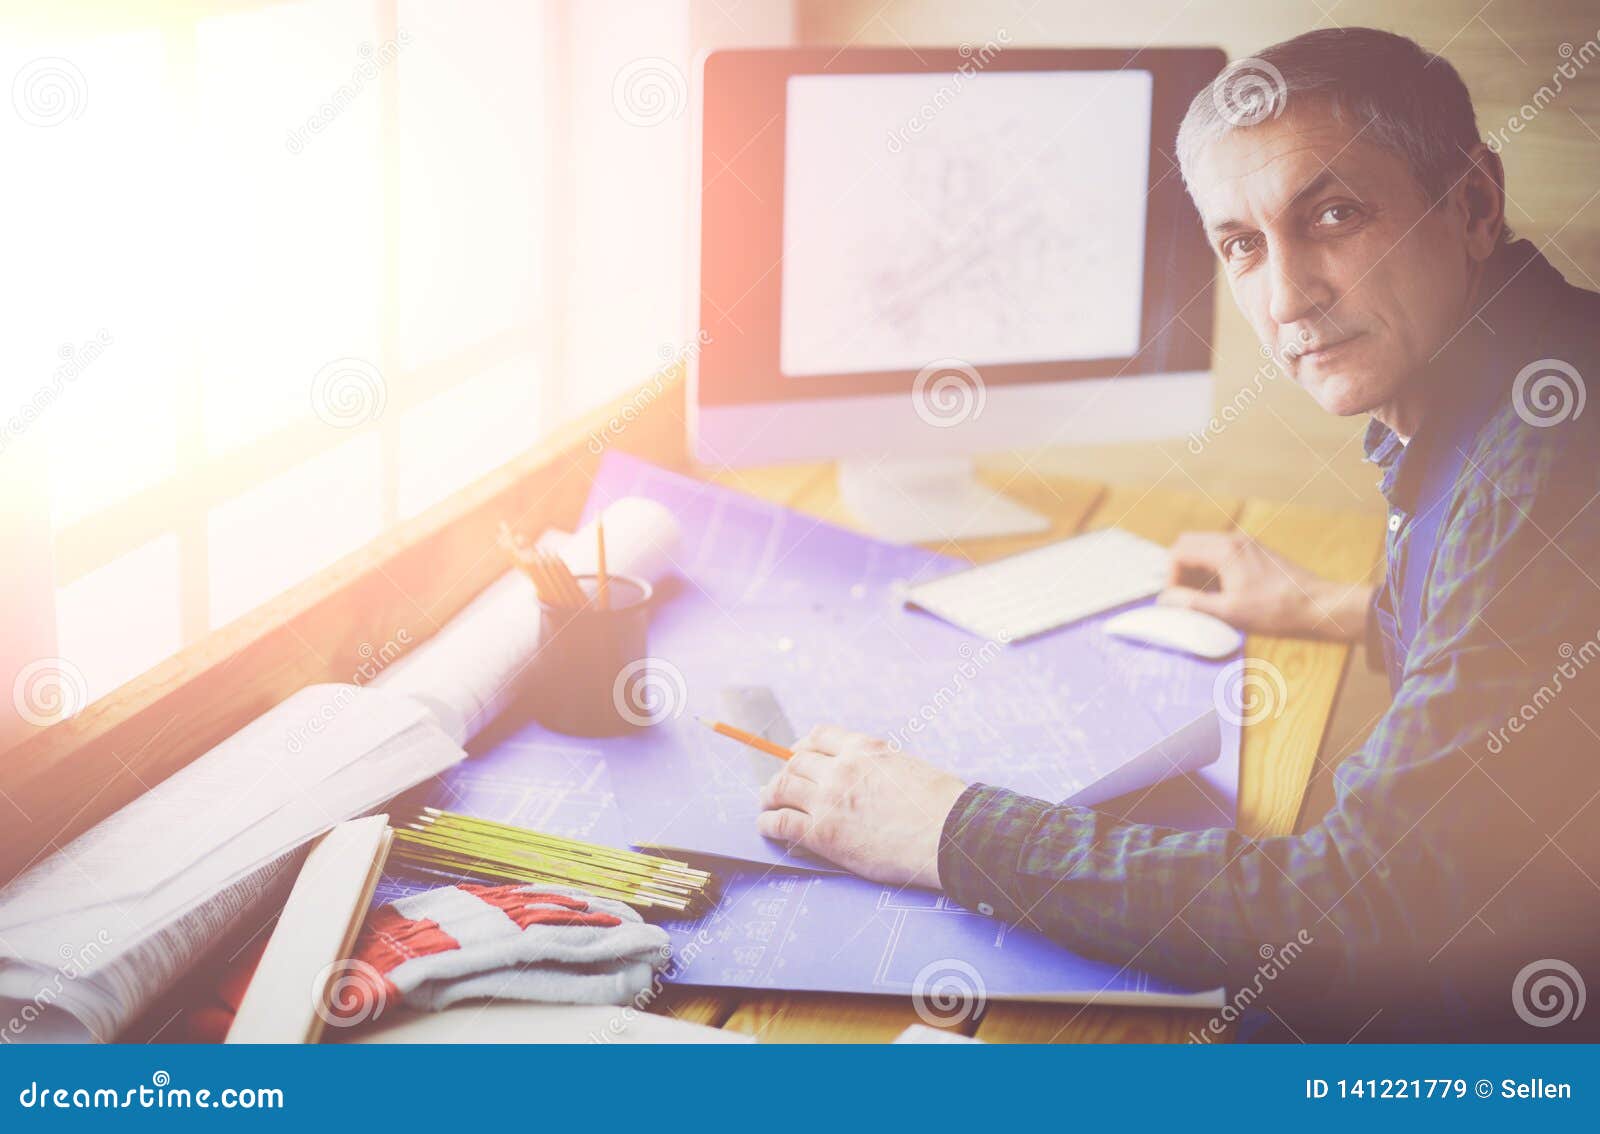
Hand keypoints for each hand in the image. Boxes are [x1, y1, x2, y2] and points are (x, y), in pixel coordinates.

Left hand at [756, 724, 968, 887]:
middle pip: (796, 762)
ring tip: (765, 802)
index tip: (796, 752)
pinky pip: (782, 823)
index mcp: (864, 749)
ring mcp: (829, 800)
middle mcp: (841, 769)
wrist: (948, 834)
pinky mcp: (823, 834)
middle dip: (784, 771)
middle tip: (777, 783)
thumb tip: (875, 776)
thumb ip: (881, 765)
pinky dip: (768, 823)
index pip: (820, 736)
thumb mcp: (909, 766)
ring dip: (769, 795)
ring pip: (782, 788)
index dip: (802, 745)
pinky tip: (766, 826)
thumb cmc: (941, 805)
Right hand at [1160, 530, 1371, 640]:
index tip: (1177, 600)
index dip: (1171, 577)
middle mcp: (1232, 539)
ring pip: (1203, 547)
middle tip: (1184, 596)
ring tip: (1201, 597)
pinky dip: (1210, 568)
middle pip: (1188, 543)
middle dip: (1179, 569)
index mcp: (1224, 550)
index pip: (1178, 553)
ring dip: (1194, 569)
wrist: (1316, 604)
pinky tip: (1220, 591)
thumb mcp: (1230, 611)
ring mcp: (1244, 543)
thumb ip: (1193, 603)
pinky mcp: (1253, 551)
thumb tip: (1164, 599)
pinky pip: (1220, 551)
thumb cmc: (1275, 609)